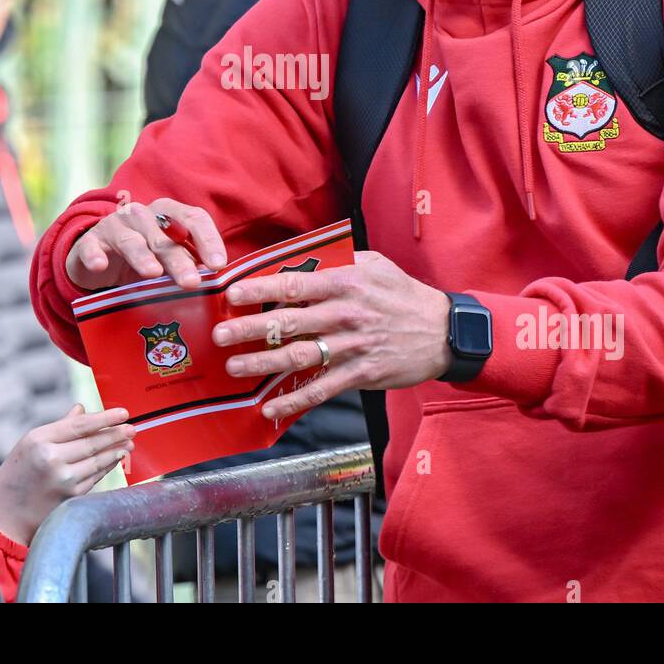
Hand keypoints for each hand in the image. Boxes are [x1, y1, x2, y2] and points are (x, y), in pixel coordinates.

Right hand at [0, 405, 135, 545]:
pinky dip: (107, 467)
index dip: (105, 418)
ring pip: (97, 461)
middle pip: (92, 443)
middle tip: (132, 427)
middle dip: (116, 434)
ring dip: (116, 451)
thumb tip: (82, 410)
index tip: (123, 413)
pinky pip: (95, 477)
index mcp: (39, 440)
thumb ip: (59, 427)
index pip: (80, 425)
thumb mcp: (29, 444)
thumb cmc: (16, 475)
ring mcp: (63, 480)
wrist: (3, 516)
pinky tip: (115, 459)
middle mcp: (51, 459)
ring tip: (129, 442)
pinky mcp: (71, 497)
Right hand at [65, 199, 225, 290]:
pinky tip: (100, 267)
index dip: (208, 240)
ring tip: (153, 274)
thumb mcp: (169, 259)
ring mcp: (116, 225)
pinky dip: (95, 255)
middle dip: (179, 259)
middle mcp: (144, 215)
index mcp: (170, 214)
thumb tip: (217, 285)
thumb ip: (190, 265)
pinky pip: (92, 247)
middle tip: (192, 282)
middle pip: (165, 235)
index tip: (219, 265)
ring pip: (132, 240)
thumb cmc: (146, 257)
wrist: (101, 257)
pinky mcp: (91, 241)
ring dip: (143, 257)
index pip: (194, 219)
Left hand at [214, 250, 451, 421]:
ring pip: (300, 357)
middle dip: (250, 330)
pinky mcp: (362, 374)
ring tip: (234, 367)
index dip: (260, 289)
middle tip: (219, 336)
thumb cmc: (403, 294)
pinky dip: (295, 400)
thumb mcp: (375, 265)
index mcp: (347, 282)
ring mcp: (354, 346)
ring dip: (263, 364)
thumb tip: (301, 257)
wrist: (444, 331)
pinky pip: (322, 389)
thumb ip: (339, 260)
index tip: (232, 294)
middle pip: (290, 322)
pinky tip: (270, 407)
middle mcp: (346, 314)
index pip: (295, 283)